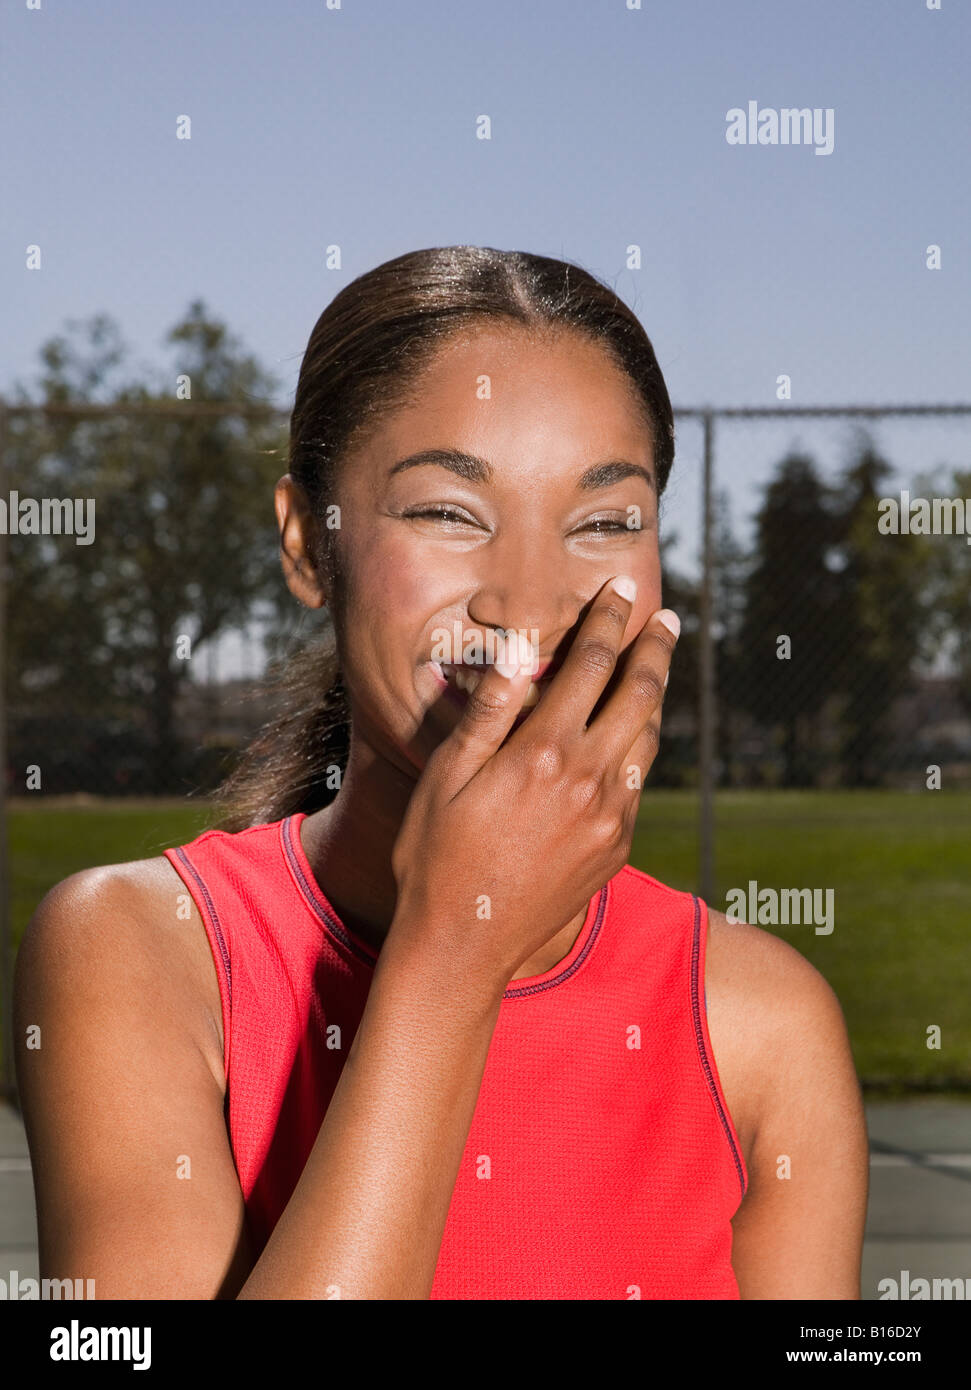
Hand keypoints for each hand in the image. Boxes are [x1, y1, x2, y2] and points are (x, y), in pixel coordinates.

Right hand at [387, 576, 679, 990]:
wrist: (464, 945)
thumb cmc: (437, 854)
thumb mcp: (446, 775)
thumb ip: (489, 710)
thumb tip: (518, 648)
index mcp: (543, 751)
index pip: (590, 664)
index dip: (609, 619)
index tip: (621, 590)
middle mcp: (588, 779)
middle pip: (640, 693)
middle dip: (654, 648)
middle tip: (665, 618)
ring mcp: (609, 816)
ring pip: (650, 737)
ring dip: (657, 695)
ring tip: (656, 666)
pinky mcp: (617, 847)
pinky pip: (639, 782)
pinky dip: (642, 746)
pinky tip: (633, 736)